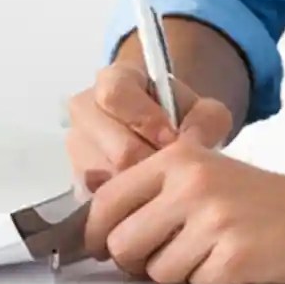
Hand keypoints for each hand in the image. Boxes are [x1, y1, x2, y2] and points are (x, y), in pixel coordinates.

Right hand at [66, 63, 235, 187]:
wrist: (158, 133)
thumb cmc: (176, 117)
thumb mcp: (202, 108)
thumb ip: (206, 119)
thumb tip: (194, 140)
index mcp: (111, 81)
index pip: (115, 95)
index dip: (145, 119)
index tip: (172, 136)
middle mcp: (84, 110)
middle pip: (116, 148)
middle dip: (152, 163)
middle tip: (175, 169)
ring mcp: (77, 147)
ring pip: (110, 178)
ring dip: (143, 186)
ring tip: (163, 182)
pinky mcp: (77, 179)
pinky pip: (104, 199)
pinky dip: (130, 202)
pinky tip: (147, 195)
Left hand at [84, 138, 284, 283]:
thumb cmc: (259, 199)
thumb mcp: (201, 173)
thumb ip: (149, 188)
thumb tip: (92, 205)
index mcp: (176, 158)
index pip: (108, 200)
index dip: (96, 232)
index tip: (99, 245)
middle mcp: (192, 184)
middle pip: (122, 243)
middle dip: (133, 261)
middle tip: (156, 258)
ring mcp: (214, 220)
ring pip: (156, 271)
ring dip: (176, 273)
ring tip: (206, 253)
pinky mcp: (235, 255)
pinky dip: (208, 281)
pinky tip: (230, 261)